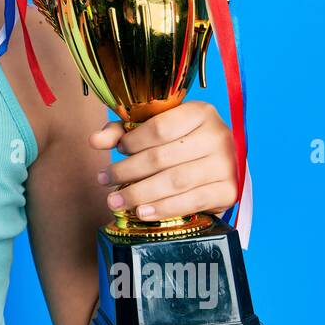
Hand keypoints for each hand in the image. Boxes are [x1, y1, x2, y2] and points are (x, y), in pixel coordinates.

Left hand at [86, 101, 237, 220]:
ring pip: (175, 181)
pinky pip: (191, 201)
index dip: (133, 141)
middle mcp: (217, 136)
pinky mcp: (229, 190)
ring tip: (116, 201)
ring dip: (140, 193)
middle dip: (127, 171)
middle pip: (163, 157)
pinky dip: (163, 209)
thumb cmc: (182, 143)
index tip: (117, 150)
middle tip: (105, 180)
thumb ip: (124, 132)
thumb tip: (94, 140)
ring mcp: (226, 164)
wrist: (219, 164)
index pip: (160, 127)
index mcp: (200, 112)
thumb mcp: (155, 129)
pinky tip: (142, 212)